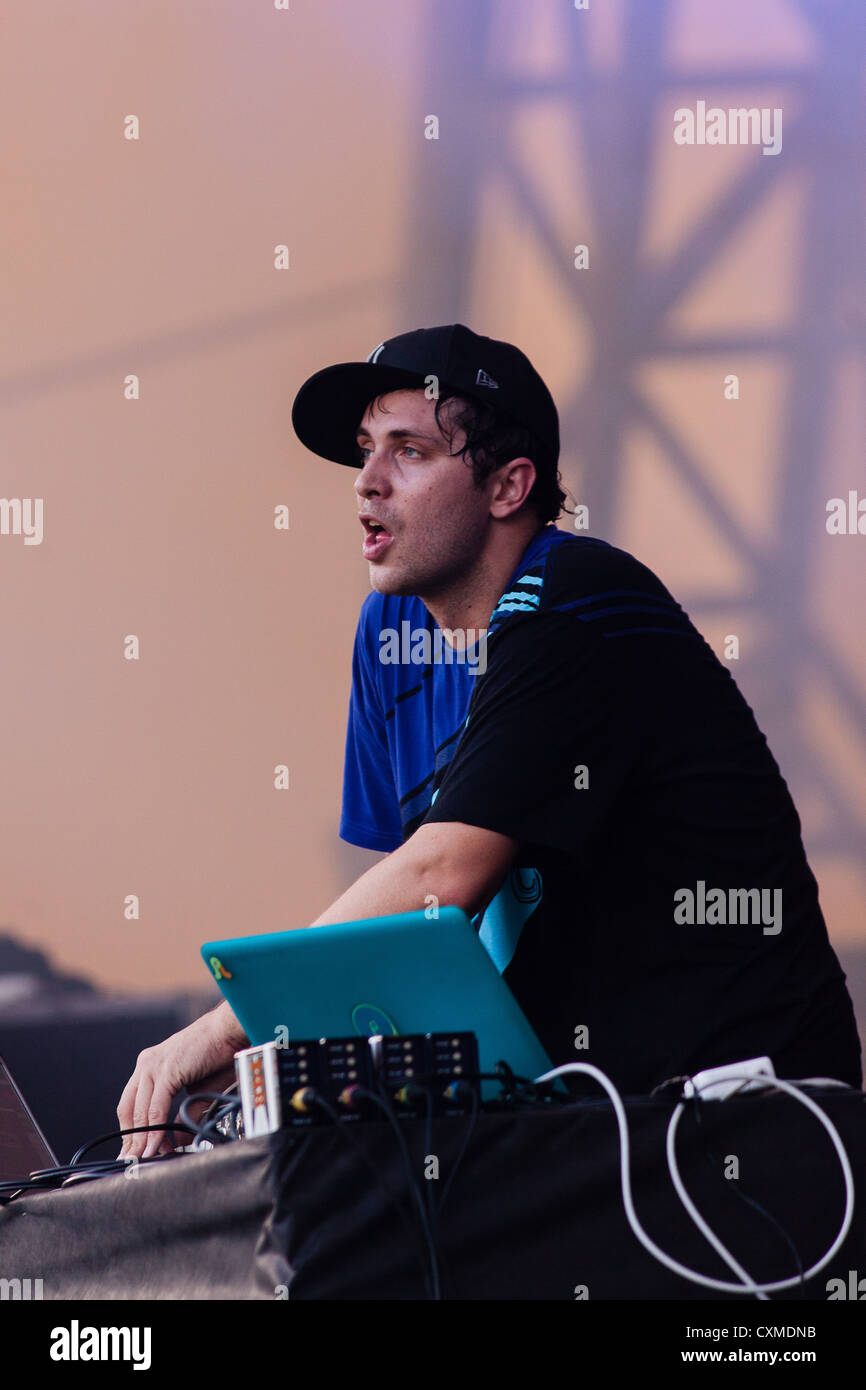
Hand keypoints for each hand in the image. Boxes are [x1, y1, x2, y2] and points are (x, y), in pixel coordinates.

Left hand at [117, 1002, 247, 1159]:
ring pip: (140, 1111)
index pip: (131, 1105)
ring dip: (142, 1140)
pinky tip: (157, 1146)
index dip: (132, 1131)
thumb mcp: (198, 1092)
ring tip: (145, 1160)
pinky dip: (155, 1130)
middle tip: (133, 1163)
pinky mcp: (165, 1071)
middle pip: (128, 1110)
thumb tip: (180, 1141)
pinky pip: (155, 1108)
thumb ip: (186, 1114)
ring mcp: (153, 1066)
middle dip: (131, 1139)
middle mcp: (146, 1064)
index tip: (136, 1152)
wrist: (231, 1032)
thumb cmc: (220, 1056)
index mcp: (150, 1065)